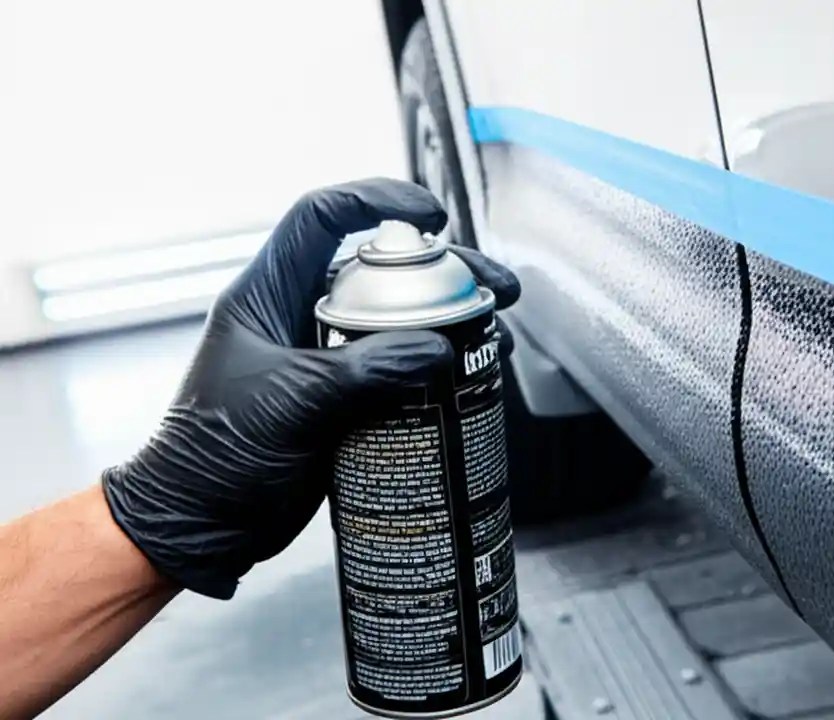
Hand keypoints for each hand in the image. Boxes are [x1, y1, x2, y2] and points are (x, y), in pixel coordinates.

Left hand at [102, 178, 520, 598]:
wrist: (202, 527)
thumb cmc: (214, 459)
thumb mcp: (291, 403)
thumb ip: (364, 370)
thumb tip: (440, 349)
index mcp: (268, 294)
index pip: (322, 217)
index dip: (378, 201)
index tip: (432, 218)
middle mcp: (301, 315)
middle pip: (382, 270)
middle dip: (445, 271)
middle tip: (496, 288)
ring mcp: (327, 357)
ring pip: (400, 318)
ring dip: (453, 320)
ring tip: (497, 334)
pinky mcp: (348, 399)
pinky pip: (402, 368)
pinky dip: (442, 367)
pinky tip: (475, 373)